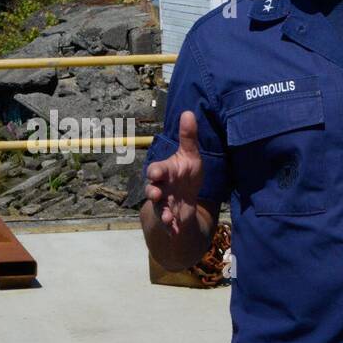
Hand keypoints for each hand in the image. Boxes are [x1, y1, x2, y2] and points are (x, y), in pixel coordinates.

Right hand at [144, 110, 204, 235]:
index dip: (155, 172)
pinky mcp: (170, 219)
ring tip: (168, 216)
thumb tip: (188, 112)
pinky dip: (170, 228)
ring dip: (162, 212)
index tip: (157, 173)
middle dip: (152, 191)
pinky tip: (174, 231)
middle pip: (151, 190)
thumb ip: (188, 137)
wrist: (186, 199)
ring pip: (158, 208)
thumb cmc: (186, 175)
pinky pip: (167, 225)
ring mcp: (164, 204)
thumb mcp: (191, 156)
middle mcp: (160, 188)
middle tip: (155, 194)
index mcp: (164, 172)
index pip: (156, 170)